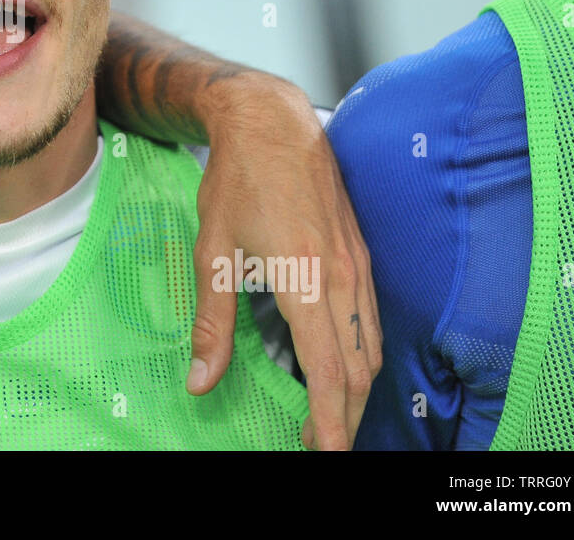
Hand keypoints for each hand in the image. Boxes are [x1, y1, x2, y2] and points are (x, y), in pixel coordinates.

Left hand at [188, 75, 381, 450]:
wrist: (272, 121)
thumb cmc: (237, 181)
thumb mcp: (213, 251)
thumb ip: (212, 322)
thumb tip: (200, 380)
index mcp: (305, 280)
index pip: (329, 369)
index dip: (330, 420)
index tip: (323, 453)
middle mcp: (342, 276)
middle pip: (360, 366)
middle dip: (347, 415)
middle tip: (322, 445)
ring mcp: (357, 262)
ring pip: (372, 343)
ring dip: (358, 387)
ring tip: (332, 417)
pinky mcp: (359, 251)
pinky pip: (372, 316)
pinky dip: (363, 352)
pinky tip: (344, 363)